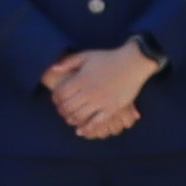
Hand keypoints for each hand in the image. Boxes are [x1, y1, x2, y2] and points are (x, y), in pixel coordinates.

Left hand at [46, 43, 160, 140]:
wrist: (132, 63)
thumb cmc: (108, 58)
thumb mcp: (86, 55)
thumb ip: (68, 62)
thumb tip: (53, 69)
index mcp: (81, 79)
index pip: (61, 93)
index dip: (55, 98)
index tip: (56, 99)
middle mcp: (89, 92)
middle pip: (68, 107)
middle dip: (61, 110)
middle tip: (61, 110)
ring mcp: (100, 101)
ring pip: (79, 116)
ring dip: (71, 119)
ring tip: (70, 118)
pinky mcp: (112, 109)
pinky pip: (96, 123)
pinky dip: (86, 128)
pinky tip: (80, 130)